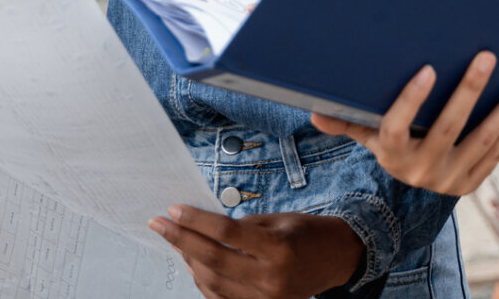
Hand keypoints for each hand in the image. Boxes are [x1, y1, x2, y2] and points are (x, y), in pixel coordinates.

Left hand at [148, 206, 361, 298]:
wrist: (338, 260)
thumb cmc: (310, 233)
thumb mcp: (281, 220)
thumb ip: (244, 227)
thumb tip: (204, 227)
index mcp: (278, 248)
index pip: (226, 233)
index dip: (196, 221)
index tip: (174, 209)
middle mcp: (270, 277)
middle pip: (213, 259)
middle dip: (181, 240)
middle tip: (160, 224)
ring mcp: (265, 298)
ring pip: (211, 282)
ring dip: (188, 260)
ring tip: (176, 240)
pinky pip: (220, 297)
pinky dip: (203, 280)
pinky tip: (194, 262)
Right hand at [311, 51, 498, 196]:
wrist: (414, 198)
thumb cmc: (394, 148)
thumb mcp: (369, 138)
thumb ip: (348, 123)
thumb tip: (312, 111)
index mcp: (392, 154)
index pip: (396, 127)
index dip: (411, 100)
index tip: (429, 69)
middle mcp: (422, 169)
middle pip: (447, 128)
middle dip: (470, 90)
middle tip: (487, 56)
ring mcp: (451, 179)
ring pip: (482, 139)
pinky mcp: (474, 181)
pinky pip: (498, 152)